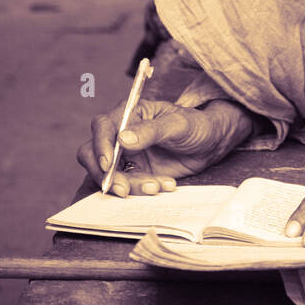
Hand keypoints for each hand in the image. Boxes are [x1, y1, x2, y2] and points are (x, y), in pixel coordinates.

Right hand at [77, 98, 252, 195]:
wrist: (211, 144)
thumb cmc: (196, 125)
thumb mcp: (178, 124)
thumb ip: (151, 130)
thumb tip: (122, 138)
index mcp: (130, 113)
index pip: (102, 126)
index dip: (100, 145)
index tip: (107, 164)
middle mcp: (122, 134)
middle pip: (93, 154)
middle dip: (105, 174)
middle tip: (123, 189)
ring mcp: (127, 155)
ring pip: (110, 175)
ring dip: (129, 185)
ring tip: (157, 186)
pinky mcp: (135, 173)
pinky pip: (127, 185)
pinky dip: (140, 190)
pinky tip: (164, 185)